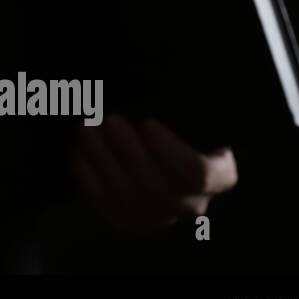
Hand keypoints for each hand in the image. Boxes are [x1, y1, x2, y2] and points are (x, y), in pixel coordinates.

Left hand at [71, 115, 237, 231]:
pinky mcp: (125, 218)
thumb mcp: (189, 112)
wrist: (158, 151)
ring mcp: (157, 216)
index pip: (199, 174)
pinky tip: (78, 148)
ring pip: (127, 195)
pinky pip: (103, 200)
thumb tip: (161, 80)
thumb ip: (182, 106)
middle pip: (158, 187)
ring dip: (103, 158)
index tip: (148, 124)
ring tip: (87, 127)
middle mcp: (191, 204)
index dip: (171, 153)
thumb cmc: (179, 121)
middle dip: (128, 152)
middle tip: (108, 120)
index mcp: (220, 176)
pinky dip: (88, 173)